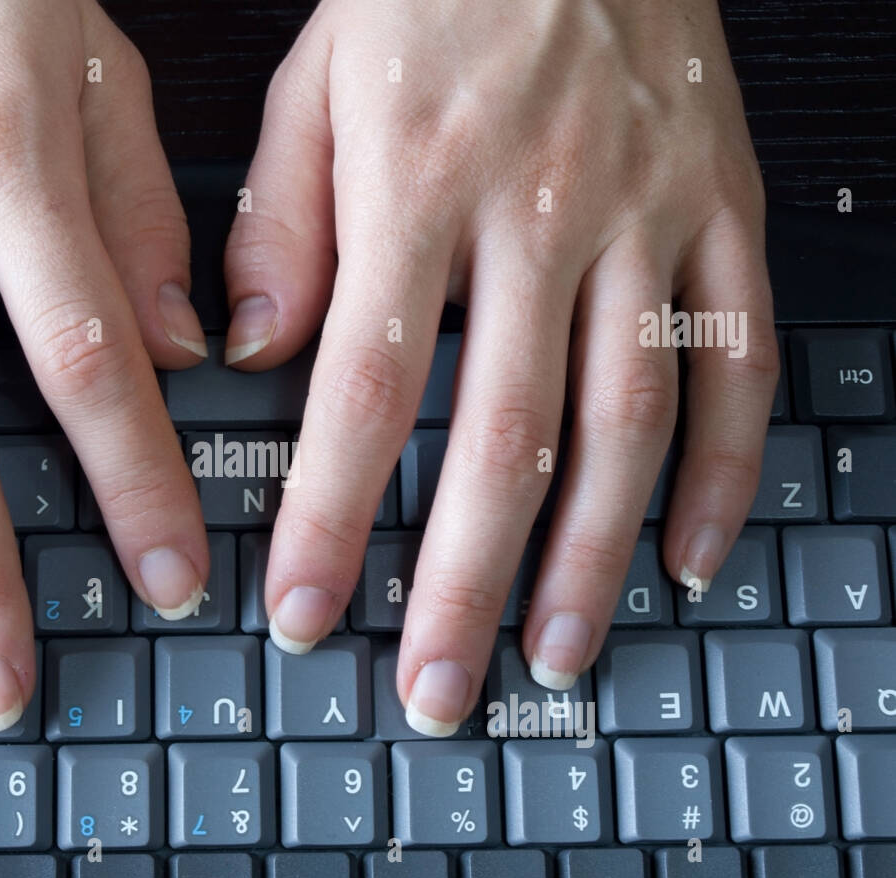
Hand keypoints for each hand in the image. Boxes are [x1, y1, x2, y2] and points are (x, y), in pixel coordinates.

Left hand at [224, 0, 775, 733]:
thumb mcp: (317, 84)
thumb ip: (279, 225)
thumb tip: (246, 353)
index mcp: (419, 187)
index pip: (367, 389)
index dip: (331, 515)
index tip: (303, 610)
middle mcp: (538, 215)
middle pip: (504, 437)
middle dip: (464, 581)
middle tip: (437, 687)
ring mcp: (646, 217)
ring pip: (627, 420)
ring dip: (591, 557)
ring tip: (558, 656)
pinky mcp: (722, 211)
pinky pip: (738, 359)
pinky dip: (723, 469)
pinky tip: (688, 556)